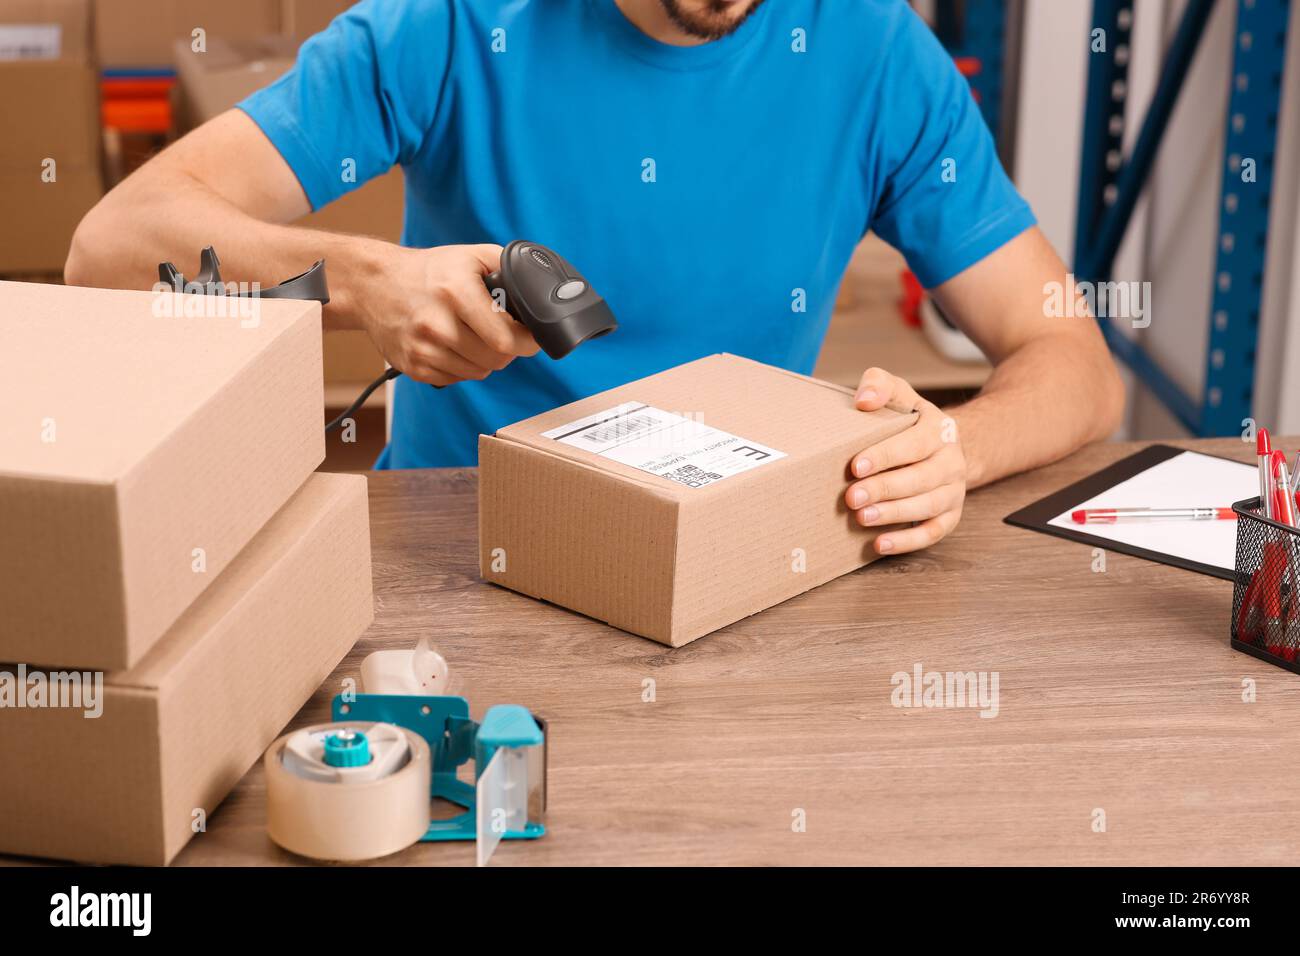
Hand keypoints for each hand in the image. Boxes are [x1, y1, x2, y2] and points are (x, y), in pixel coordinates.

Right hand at [361, 242, 540, 385]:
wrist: (373, 283)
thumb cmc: (428, 270)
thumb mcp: (471, 256)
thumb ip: (508, 268)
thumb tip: (538, 292)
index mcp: (456, 294)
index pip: (506, 340)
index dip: (527, 342)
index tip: (531, 337)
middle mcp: (437, 324)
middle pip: (496, 360)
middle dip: (508, 350)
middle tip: (502, 333)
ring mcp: (422, 349)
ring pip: (479, 373)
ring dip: (486, 359)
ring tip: (474, 336)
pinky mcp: (413, 367)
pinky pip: (456, 379)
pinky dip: (462, 366)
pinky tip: (453, 345)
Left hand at [844, 367, 966, 554]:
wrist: (942, 444)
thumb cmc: (909, 421)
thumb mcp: (897, 394)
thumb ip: (879, 385)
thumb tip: (863, 399)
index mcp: (939, 429)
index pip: (915, 443)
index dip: (886, 456)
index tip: (856, 466)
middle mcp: (952, 461)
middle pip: (921, 478)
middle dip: (885, 489)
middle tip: (852, 498)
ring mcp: (954, 490)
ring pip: (928, 506)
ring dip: (894, 515)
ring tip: (863, 519)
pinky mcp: (950, 515)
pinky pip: (934, 532)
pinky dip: (908, 541)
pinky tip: (881, 544)